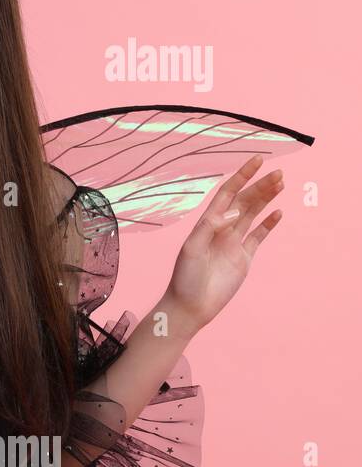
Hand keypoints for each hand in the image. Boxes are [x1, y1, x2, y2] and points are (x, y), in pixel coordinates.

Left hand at [162, 155, 285, 335]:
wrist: (191, 306)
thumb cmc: (185, 278)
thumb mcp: (192, 249)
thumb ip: (211, 227)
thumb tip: (235, 211)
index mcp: (207, 223)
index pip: (227, 193)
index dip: (242, 176)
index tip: (257, 161)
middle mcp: (221, 229)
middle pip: (244, 201)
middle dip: (260, 186)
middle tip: (279, 173)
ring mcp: (233, 243)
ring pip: (253, 215)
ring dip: (266, 199)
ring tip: (281, 184)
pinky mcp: (243, 258)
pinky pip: (258, 237)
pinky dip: (268, 224)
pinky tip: (278, 212)